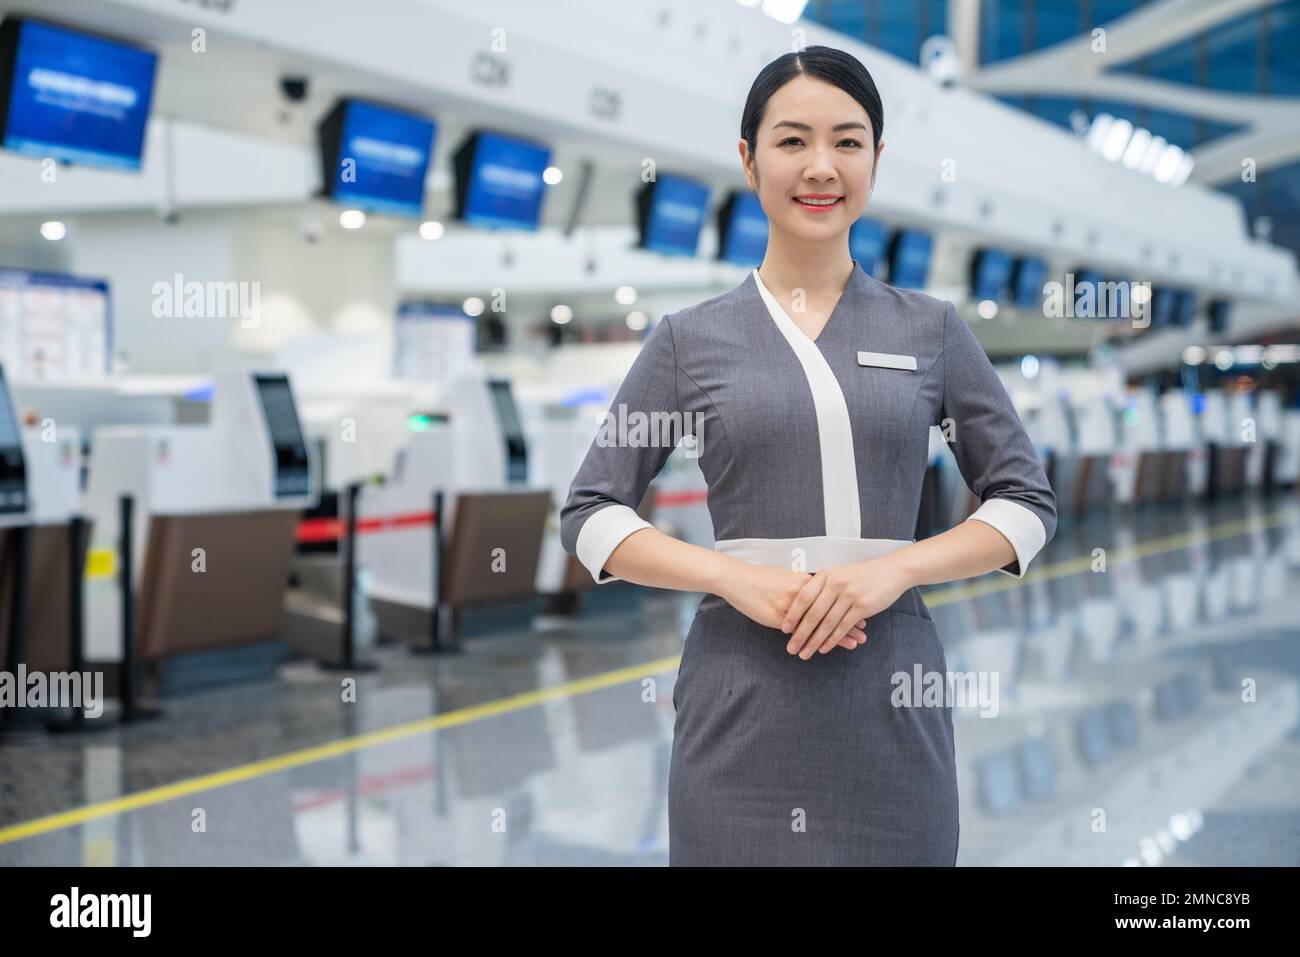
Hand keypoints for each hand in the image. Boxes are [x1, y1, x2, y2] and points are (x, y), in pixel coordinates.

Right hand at [720, 562, 865, 651]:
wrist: (738, 578)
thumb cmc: (759, 578)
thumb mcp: (784, 577)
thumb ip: (800, 584)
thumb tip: (813, 588)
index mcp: (804, 581)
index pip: (833, 595)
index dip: (848, 604)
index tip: (863, 611)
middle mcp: (802, 592)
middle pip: (832, 608)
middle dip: (850, 620)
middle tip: (865, 631)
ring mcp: (792, 605)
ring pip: (821, 622)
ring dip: (839, 633)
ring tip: (856, 643)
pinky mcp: (780, 617)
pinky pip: (803, 631)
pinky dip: (817, 639)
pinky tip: (826, 647)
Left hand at [780, 556, 910, 659]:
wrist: (890, 571)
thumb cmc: (861, 575)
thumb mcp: (838, 574)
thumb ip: (821, 587)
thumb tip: (802, 604)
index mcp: (825, 575)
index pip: (803, 597)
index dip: (793, 615)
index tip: (784, 630)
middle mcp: (835, 584)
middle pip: (812, 614)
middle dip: (800, 634)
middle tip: (791, 648)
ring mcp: (849, 595)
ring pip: (827, 623)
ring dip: (814, 641)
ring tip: (805, 653)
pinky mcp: (862, 606)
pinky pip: (843, 627)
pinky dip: (832, 640)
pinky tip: (824, 649)